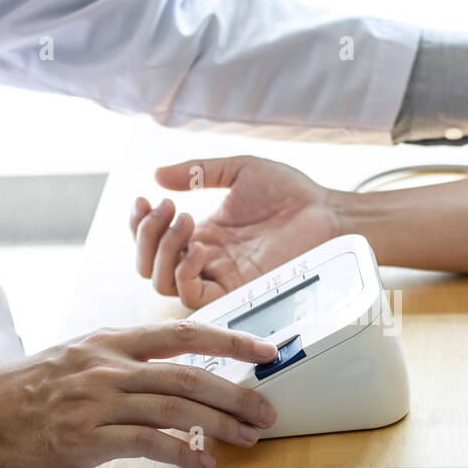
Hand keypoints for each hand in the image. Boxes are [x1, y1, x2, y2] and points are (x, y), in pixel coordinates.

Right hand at [0, 322, 278, 467]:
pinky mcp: (89, 437)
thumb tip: (171, 374)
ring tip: (249, 437)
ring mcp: (99, 400)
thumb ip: (122, 362)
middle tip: (269, 409)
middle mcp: (109, 365)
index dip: (230, 340)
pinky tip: (205, 462)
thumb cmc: (25, 391)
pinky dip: (183, 452)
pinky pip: (149, 443)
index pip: (184, 332)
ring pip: (177, 407)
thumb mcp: (77, 357)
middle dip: (238, 391)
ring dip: (221, 423)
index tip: (265, 350)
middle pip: (190, 373)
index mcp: (111, 341)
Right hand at [132, 155, 341, 307]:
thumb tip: (156, 174)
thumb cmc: (291, 193)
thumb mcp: (239, 170)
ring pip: (164, 283)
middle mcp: (206, 259)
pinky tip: (198, 248)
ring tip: (184, 219)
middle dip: (147, 236)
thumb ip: (198, 172)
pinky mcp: (237, 290)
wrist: (327, 212)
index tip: (144, 197)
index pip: (153, 241)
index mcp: (203, 234)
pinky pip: (194, 297)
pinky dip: (184, 273)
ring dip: (163, 251)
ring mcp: (220, 276)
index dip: (139, 224)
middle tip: (168, 207)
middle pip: (149, 266)